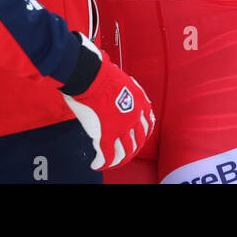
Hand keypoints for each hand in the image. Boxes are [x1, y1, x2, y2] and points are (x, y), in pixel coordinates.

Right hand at [60, 34, 154, 169]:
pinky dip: (102, 163)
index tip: (140, 138)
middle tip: (126, 154)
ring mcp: (121, 127)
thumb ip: (124, 91)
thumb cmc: (100, 72)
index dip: (144, 134)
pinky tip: (96, 164)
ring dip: (119, 160)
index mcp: (139, 101)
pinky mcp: (106, 134)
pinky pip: (107, 155)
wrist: (89, 74)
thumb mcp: (121, 79)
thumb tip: (118, 93)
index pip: (147, 123)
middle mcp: (134, 117)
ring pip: (125, 152)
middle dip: (133, 150)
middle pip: (138, 141)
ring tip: (111, 162)